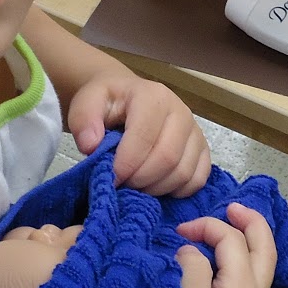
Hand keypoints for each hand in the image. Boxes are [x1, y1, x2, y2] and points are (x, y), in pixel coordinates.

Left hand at [66, 72, 211, 195]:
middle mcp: (181, 111)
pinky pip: (197, 180)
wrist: (127, 99)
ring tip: (136, 185)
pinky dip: (177, 191)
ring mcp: (196, 132)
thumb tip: (91, 146)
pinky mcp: (203, 150)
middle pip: (167, 158)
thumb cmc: (108, 103)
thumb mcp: (87, 102)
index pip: (145, 138)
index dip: (126, 165)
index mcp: (153, 97)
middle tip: (122, 184)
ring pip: (183, 172)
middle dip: (140, 180)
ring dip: (156, 188)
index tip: (110, 178)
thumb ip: (83, 120)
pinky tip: (156, 186)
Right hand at [170, 204, 276, 287]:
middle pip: (264, 249)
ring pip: (261, 267)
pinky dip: (242, 262)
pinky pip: (251, 282)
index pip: (232, 240)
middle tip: (232, 207)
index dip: (207, 226)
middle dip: (251, 223)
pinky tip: (222, 266)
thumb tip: (190, 250)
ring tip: (229, 228)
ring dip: (248, 242)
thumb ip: (192, 268)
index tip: (178, 232)